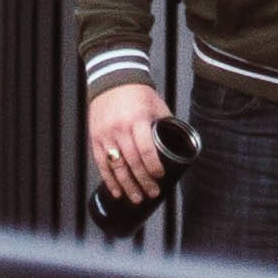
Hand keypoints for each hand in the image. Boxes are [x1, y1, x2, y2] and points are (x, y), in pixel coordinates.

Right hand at [86, 81, 174, 203]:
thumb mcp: (156, 105)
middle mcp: (120, 129)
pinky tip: (117, 192)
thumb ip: (165, 124)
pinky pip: (101, 164)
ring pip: (116, 167)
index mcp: (137, 120)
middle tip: (152, 193)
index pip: (146, 150)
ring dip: (127, 186)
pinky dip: (109, 180)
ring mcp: (105, 135)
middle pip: (132, 162)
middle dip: (143, 181)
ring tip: (137, 198)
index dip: (153, 166)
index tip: (160, 176)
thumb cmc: (139, 93)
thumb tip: (181, 143)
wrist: (112, 79)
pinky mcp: (95, 138)